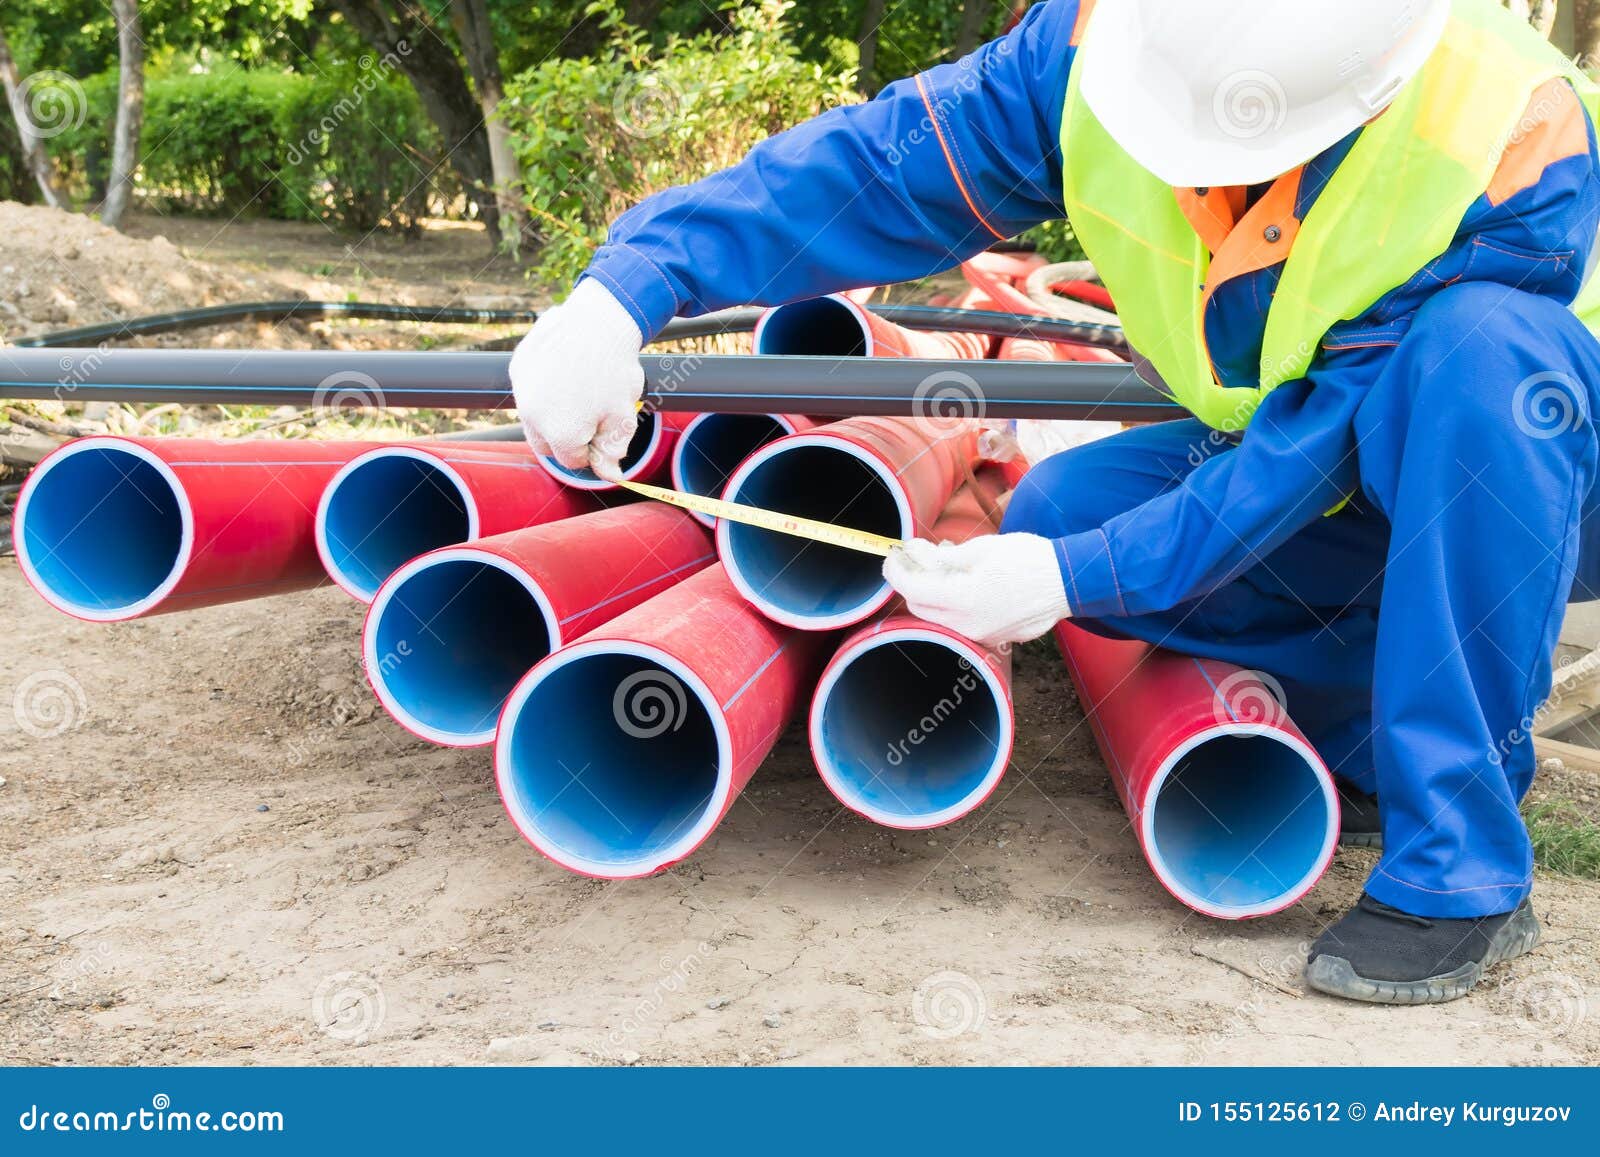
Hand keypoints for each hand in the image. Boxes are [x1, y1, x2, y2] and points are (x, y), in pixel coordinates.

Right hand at [511, 278, 644, 478]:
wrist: (599, 320)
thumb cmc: (614, 371)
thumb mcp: (622, 417)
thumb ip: (612, 450)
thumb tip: (610, 475)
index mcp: (560, 433)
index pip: (572, 461)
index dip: (591, 449)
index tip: (603, 431)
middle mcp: (532, 416)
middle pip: (547, 444)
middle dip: (568, 437)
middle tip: (592, 414)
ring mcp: (521, 390)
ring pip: (534, 419)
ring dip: (552, 415)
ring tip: (579, 391)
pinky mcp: (517, 368)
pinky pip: (527, 391)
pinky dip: (543, 389)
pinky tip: (565, 373)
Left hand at [882, 532, 1071, 647]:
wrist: (1071, 580)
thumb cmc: (1029, 559)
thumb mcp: (982, 548)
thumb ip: (942, 556)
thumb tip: (915, 553)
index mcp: (962, 599)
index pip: (910, 588)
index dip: (895, 570)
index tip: (893, 555)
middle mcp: (968, 625)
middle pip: (921, 607)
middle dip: (912, 583)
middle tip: (915, 559)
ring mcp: (982, 636)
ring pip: (941, 617)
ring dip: (935, 594)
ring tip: (946, 566)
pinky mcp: (995, 638)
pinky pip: (964, 623)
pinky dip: (956, 604)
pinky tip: (969, 583)